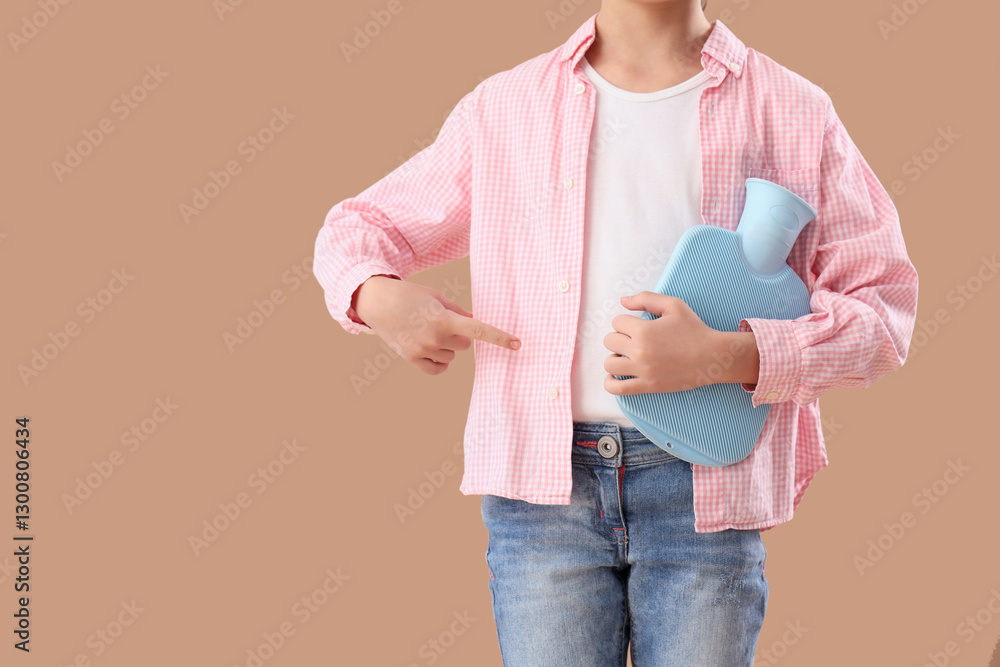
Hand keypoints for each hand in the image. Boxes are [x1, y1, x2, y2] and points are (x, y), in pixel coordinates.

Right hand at [354, 275, 520, 375]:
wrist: (376, 302)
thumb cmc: (409, 295)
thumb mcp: (435, 296)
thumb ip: (456, 310)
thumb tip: (472, 322)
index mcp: (444, 318)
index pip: (478, 330)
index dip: (499, 337)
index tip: (517, 344)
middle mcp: (435, 337)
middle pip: (465, 345)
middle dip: (460, 335)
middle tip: (443, 323)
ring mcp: (423, 350)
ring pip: (451, 356)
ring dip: (447, 347)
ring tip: (429, 331)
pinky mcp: (411, 358)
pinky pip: (437, 369)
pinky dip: (440, 362)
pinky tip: (433, 351)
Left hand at [602, 291, 725, 394]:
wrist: (712, 357)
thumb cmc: (694, 329)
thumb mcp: (674, 305)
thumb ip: (646, 298)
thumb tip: (623, 301)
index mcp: (644, 330)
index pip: (617, 322)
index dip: (626, 321)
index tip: (638, 325)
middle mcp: (639, 351)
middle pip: (610, 341)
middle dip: (619, 337)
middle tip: (633, 339)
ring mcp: (642, 370)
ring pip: (609, 364)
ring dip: (614, 358)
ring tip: (626, 356)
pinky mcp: (647, 386)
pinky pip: (617, 389)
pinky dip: (610, 383)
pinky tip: (614, 376)